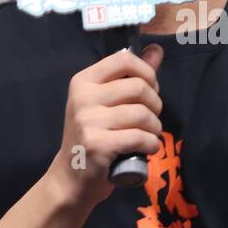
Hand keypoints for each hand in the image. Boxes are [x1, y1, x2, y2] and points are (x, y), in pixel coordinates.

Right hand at [46, 42, 164, 207]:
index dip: (147, 72)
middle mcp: (83, 97)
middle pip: (139, 87)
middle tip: (151, 118)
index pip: (124, 59)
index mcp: (83, 81)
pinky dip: (151, 144)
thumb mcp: (106, 103)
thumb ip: (131, 75)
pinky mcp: (97, 145)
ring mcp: (88, 121)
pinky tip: (146, 148)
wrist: (71, 178)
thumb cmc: (94, 136)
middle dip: (156, 104)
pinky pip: (139, 137)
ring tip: (149, 135)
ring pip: (142, 114)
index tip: (150, 89)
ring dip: (155, 127)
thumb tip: (156, 50)